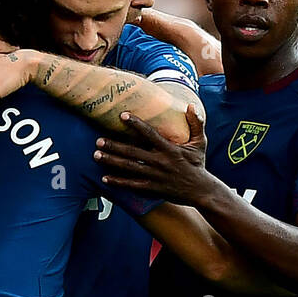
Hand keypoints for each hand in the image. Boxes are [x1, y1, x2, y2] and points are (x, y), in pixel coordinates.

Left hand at [94, 105, 209, 201]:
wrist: (201, 191)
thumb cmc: (198, 165)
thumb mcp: (200, 143)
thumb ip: (195, 123)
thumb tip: (191, 105)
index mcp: (169, 149)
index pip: (149, 133)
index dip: (135, 124)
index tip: (122, 116)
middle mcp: (160, 162)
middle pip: (132, 151)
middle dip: (114, 145)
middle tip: (98, 140)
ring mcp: (154, 176)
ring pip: (129, 168)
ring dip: (111, 161)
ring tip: (96, 155)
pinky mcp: (152, 189)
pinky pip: (132, 185)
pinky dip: (118, 182)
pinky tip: (105, 178)